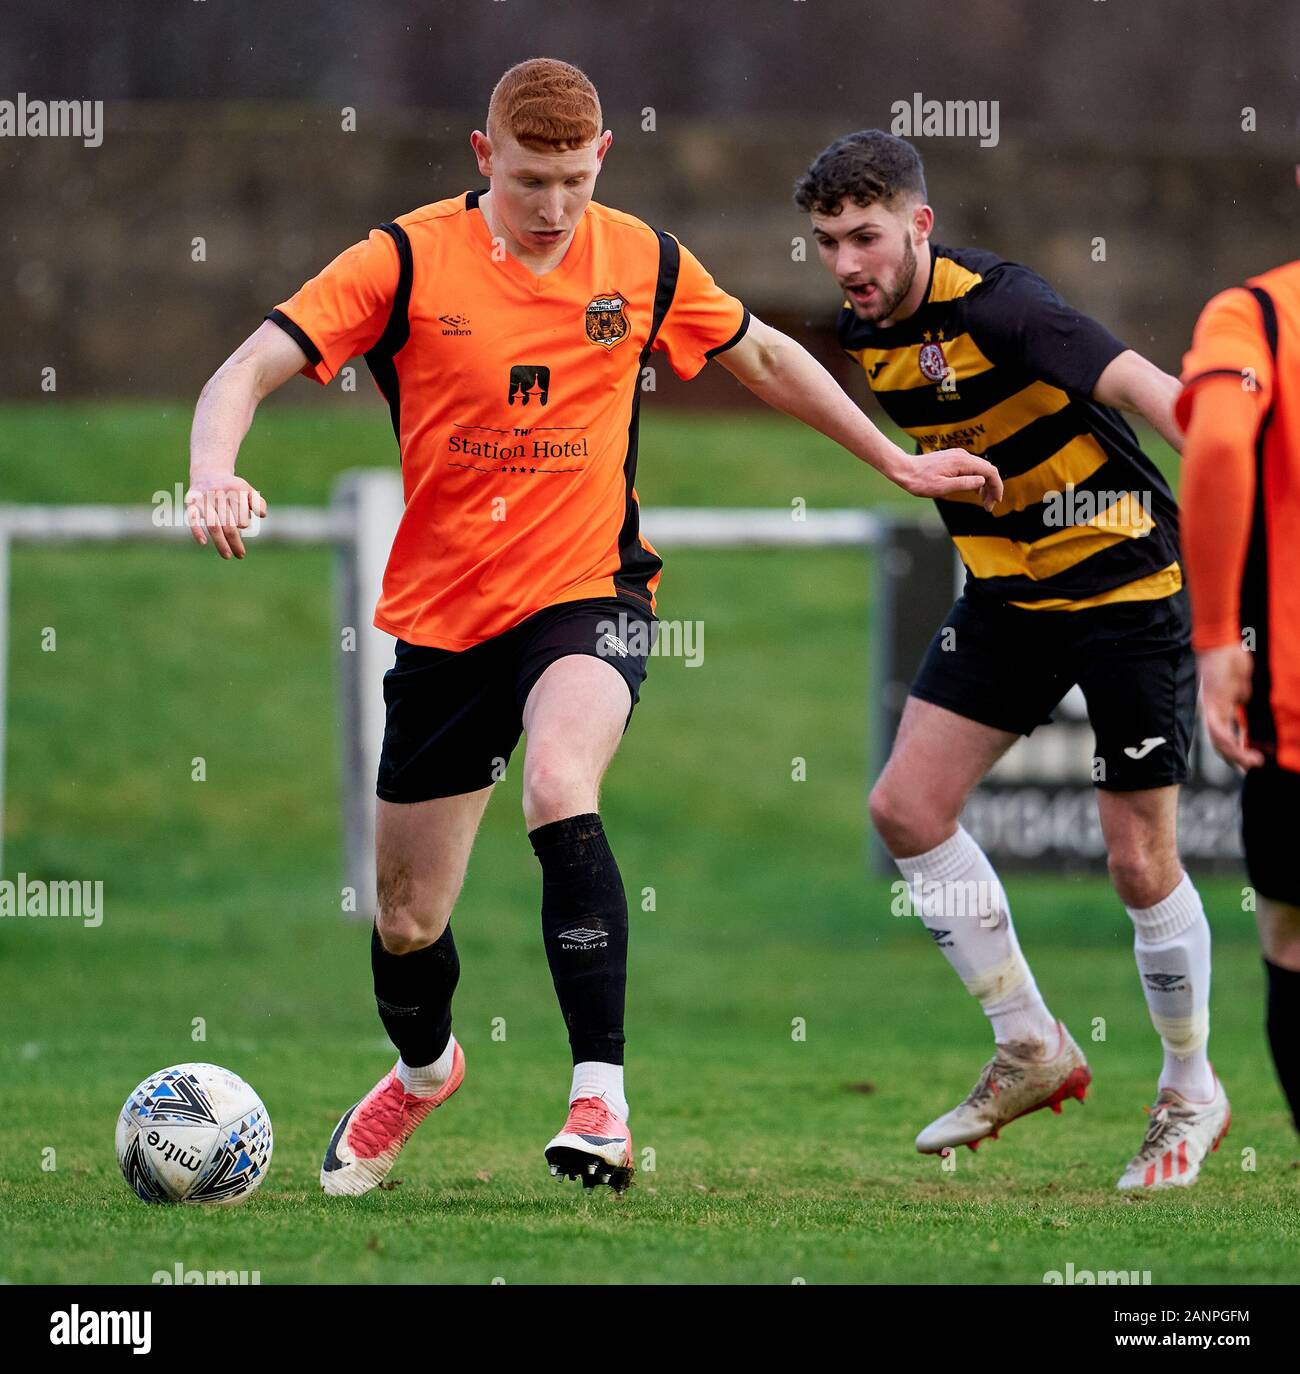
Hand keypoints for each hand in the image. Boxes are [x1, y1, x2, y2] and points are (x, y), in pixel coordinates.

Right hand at [185, 474, 266, 558]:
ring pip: (213, 525)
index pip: (242, 516)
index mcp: (235, 490)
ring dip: (220, 542)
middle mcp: (219, 494)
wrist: (208, 472)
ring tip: (228, 556)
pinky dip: (197, 530)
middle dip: (235, 542)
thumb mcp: (247, 490)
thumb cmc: (232, 487)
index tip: (242, 525)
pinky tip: (203, 543)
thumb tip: (262, 515)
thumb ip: (257, 502)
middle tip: (241, 555)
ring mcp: (204, 499)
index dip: (243, 524)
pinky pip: (192, 519)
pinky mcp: (191, 503)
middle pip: (229, 524)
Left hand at [894, 447, 1003, 511]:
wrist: (905, 469)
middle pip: (987, 470)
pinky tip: (975, 491)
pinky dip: (977, 480)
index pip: (990, 472)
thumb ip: (964, 484)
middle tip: (989, 506)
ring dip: (985, 485)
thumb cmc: (920, 481)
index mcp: (962, 462)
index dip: (997, 487)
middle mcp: (963, 456)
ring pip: (980, 469)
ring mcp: (958, 455)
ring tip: (983, 501)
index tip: (996, 501)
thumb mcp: (942, 487)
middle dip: (992, 488)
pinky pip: (972, 468)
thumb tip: (982, 481)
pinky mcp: (954, 458)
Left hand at [1197, 643, 1264, 769]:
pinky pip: (1219, 731)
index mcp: (1220, 707)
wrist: (1219, 643)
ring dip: (1236, 755)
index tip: (1250, 758)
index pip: (1226, 734)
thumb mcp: (1242, 684)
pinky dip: (1231, 744)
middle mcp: (1213, 711)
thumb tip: (1245, 707)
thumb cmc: (1230, 658)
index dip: (1236, 749)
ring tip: (1252, 762)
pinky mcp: (1212, 705)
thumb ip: (1242, 699)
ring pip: (1220, 741)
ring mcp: (1212, 709)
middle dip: (1236, 758)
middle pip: (1221, 742)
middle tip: (1252, 766)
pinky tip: (1242, 752)